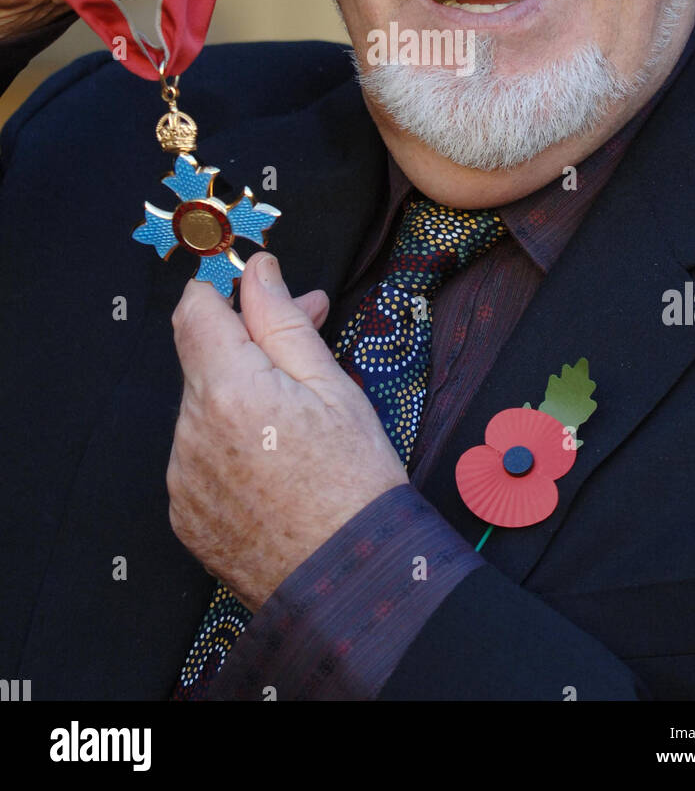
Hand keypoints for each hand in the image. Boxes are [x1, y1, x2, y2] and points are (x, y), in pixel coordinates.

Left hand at [167, 254, 407, 611]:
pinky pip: (199, 457)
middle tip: (306, 341)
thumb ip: (282, 321)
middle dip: (249, 345)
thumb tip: (258, 271)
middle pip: (204, 359)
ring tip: (298, 422)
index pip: (195, 309)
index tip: (255, 289)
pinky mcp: (184, 513)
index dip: (225, 290)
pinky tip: (276, 462)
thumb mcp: (332, 387)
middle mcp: (191, 431)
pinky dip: (229, 448)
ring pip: (202, 409)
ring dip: (239, 399)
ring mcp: (182, 477)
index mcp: (228, 390)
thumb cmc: (354, 484)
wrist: (348, 583)